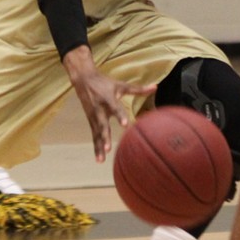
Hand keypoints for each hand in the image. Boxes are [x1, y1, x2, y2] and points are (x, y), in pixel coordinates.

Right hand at [61, 46, 156, 160]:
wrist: (83, 79)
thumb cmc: (105, 82)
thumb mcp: (121, 85)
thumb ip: (138, 89)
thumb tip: (155, 87)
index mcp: (108, 99)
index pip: (115, 108)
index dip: (119, 115)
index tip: (125, 125)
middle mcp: (99, 109)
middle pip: (102, 124)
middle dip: (105, 137)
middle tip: (108, 148)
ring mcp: (94, 117)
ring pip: (96, 134)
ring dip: (99, 147)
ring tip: (102, 159)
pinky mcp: (91, 122)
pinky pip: (94, 136)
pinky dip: (96, 148)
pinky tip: (99, 160)